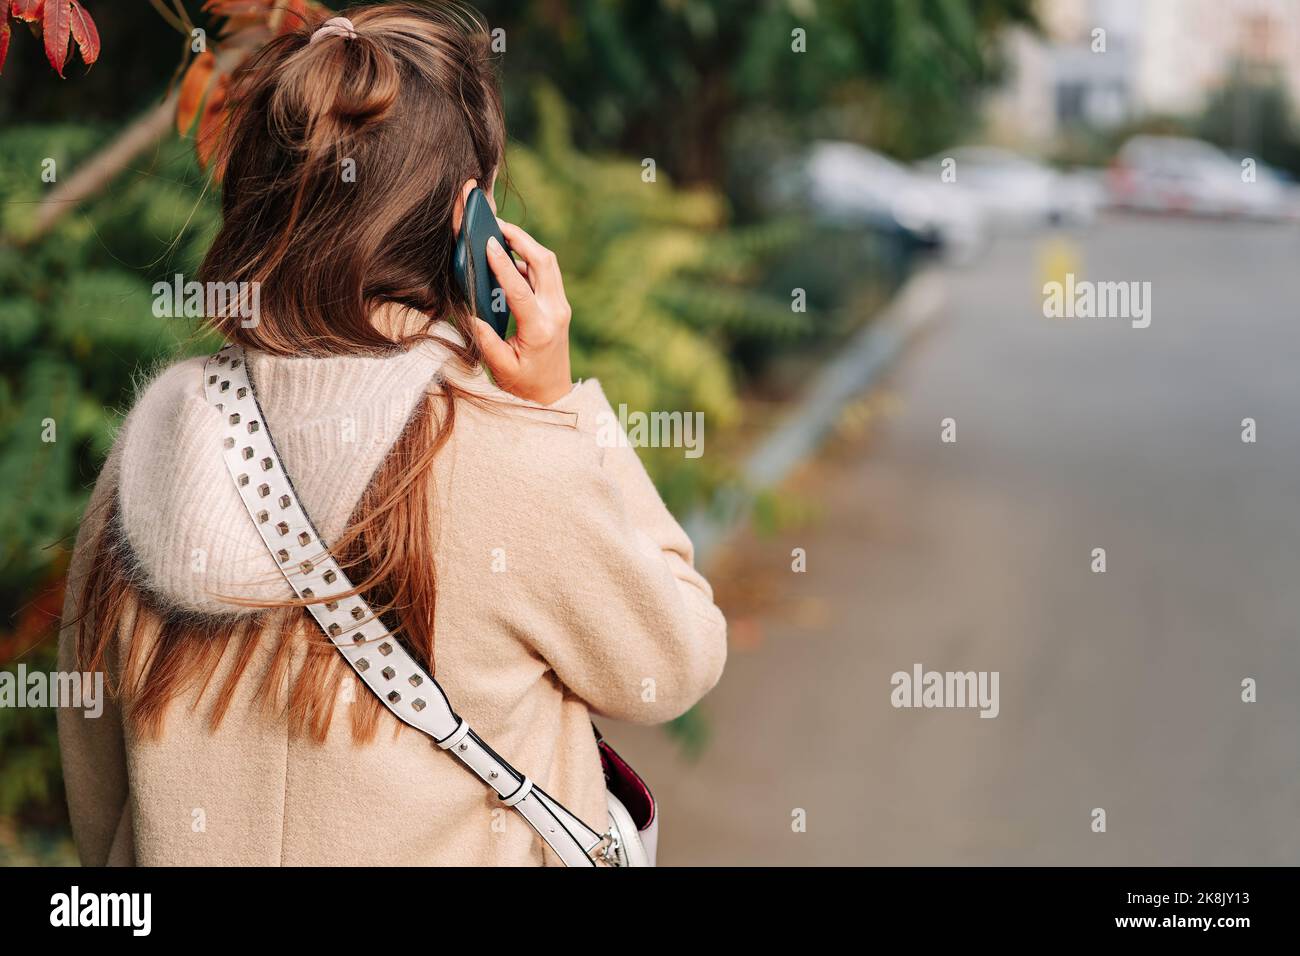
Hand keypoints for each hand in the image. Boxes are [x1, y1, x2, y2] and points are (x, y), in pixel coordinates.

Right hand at [471, 220, 572, 404]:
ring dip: (527, 244)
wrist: (552, 395)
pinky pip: (546, 273)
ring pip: (548, 263)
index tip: (488, 242)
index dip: (503, 264)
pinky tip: (509, 255)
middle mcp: (555, 313)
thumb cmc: (523, 385)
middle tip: (497, 224)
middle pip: (544, 263)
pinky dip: (529, 259)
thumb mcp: (500, 367)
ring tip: (501, 232)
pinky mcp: (559, 305)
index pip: (520, 289)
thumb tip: (472, 312)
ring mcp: (561, 307)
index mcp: (539, 329)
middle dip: (522, 238)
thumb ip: (486, 340)